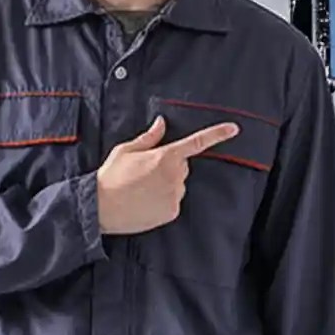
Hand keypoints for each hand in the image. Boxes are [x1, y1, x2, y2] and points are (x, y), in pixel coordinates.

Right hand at [96, 115, 239, 234]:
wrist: (100, 207)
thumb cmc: (111, 176)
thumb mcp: (126, 150)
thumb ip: (149, 137)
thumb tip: (161, 122)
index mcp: (165, 156)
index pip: (196, 142)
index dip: (217, 134)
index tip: (234, 129)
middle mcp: (174, 176)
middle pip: (182, 166)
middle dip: (169, 166)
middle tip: (145, 172)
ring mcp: (175, 195)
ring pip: (178, 184)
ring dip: (166, 184)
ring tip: (142, 188)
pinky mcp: (172, 212)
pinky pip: (174, 201)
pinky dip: (164, 200)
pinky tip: (145, 201)